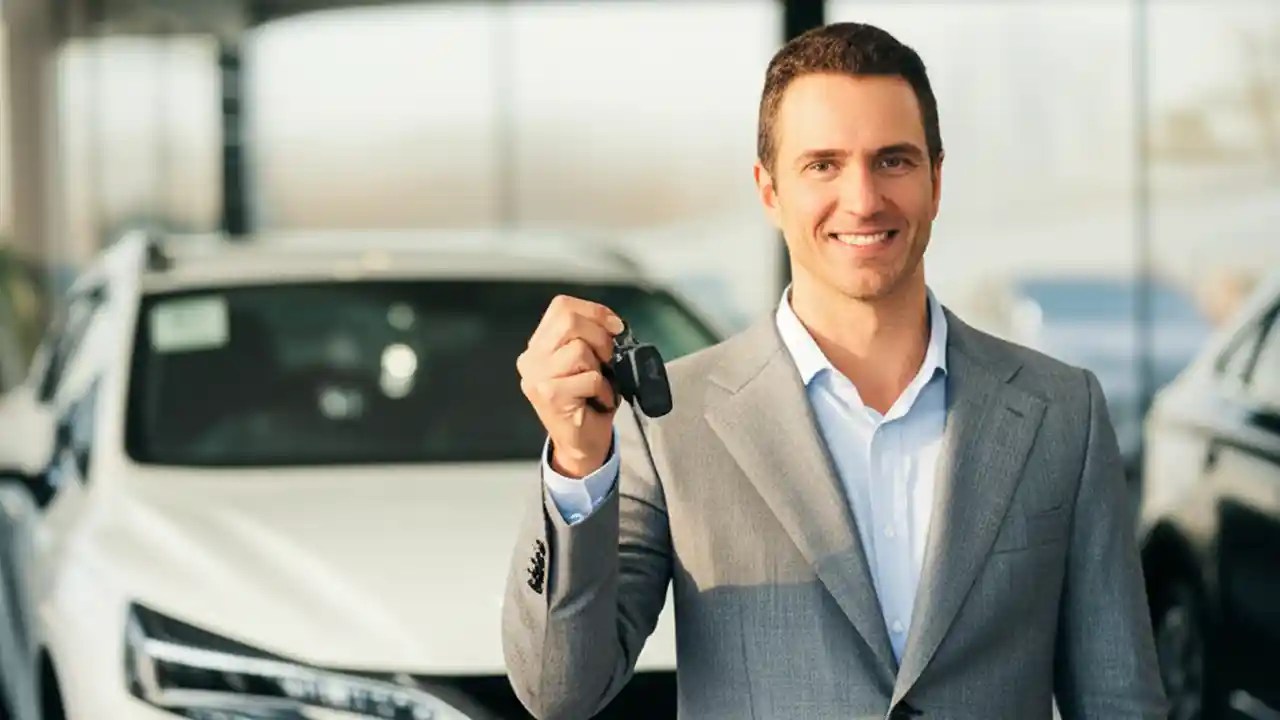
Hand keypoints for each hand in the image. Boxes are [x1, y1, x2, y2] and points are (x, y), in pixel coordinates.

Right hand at [517, 295, 623, 477]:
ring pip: (580, 350)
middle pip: (570, 321)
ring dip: (601, 368)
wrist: (581, 443)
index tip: (615, 327)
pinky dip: (603, 389)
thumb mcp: (588, 361)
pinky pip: (589, 378)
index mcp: (539, 345)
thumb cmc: (588, 401)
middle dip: (600, 337)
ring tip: (598, 385)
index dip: (594, 311)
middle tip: (608, 360)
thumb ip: (591, 337)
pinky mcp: (549, 395)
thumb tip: (613, 324)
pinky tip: (597, 400)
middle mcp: (531, 359)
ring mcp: (537, 377)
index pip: (562, 307)